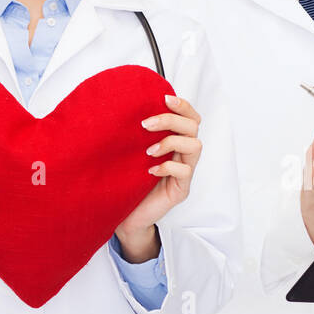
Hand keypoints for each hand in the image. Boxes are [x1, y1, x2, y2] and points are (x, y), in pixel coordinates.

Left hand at [114, 94, 202, 261]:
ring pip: (195, 146)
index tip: (164, 97)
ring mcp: (184, 173)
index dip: (182, 105)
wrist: (124, 215)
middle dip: (171, 120)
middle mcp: (182, 155)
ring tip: (148, 151)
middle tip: (146, 124)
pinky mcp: (181, 190)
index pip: (189, 117)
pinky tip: (150, 170)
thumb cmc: (127, 181)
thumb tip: (118, 105)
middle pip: (193, 126)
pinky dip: (167, 166)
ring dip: (170, 142)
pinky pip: (184, 171)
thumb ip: (134, 134)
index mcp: (174, 142)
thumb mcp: (130, 152)